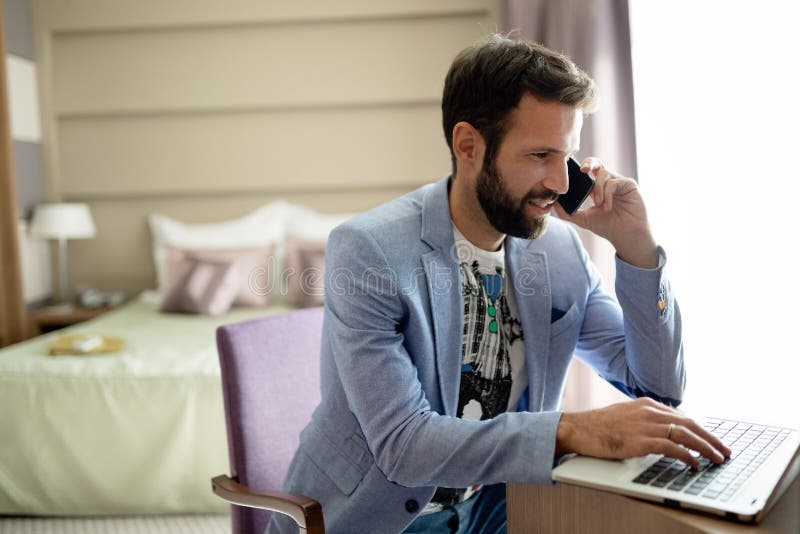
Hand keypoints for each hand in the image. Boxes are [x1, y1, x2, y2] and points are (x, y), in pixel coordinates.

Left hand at [554, 157, 658, 268]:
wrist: (626, 236)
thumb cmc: (608, 227)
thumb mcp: (583, 219)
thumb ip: (568, 213)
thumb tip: (552, 205)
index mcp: (597, 187)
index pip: (587, 171)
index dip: (578, 169)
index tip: (568, 172)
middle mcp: (608, 181)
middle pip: (597, 162)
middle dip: (588, 163)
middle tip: (582, 170)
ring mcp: (619, 182)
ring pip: (603, 173)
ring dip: (597, 189)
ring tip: (598, 204)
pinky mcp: (629, 184)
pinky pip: (613, 182)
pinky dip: (607, 194)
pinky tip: (607, 206)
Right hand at [555, 397, 731, 467]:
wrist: (577, 428)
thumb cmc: (598, 426)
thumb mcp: (625, 416)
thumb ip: (644, 420)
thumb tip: (663, 431)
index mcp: (646, 404)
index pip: (682, 416)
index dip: (701, 429)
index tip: (713, 440)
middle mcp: (649, 411)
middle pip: (689, 423)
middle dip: (711, 438)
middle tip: (725, 450)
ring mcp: (644, 425)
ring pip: (685, 434)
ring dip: (705, 447)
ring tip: (717, 458)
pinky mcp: (639, 440)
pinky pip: (671, 447)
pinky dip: (687, 455)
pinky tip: (694, 463)